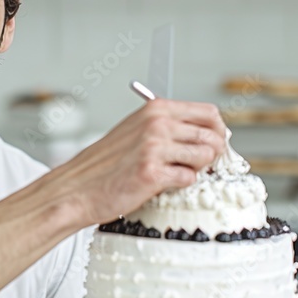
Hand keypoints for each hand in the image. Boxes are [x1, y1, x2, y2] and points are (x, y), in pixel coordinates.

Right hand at [55, 99, 226, 226]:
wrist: (78, 188)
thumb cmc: (107, 163)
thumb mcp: (136, 131)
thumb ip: (169, 127)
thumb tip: (211, 134)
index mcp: (155, 109)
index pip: (209, 113)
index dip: (218, 131)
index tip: (213, 144)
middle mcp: (157, 123)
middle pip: (213, 135)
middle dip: (212, 154)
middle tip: (196, 165)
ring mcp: (154, 147)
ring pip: (206, 157)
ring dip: (196, 169)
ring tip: (174, 173)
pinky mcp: (152, 173)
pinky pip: (188, 178)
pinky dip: (180, 184)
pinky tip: (161, 183)